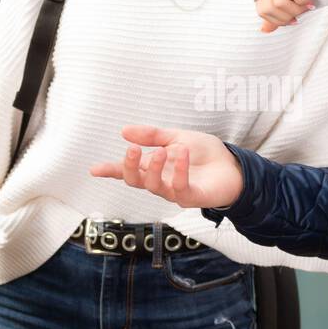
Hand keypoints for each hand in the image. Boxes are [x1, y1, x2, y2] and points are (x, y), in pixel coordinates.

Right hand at [89, 124, 243, 208]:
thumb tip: (124, 131)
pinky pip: (179, 188)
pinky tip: (181, 154)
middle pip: (135, 181)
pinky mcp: (192, 197)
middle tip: (133, 149)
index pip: (128, 170)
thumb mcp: (177, 137)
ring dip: (154, 167)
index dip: (111, 170)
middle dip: (129, 166)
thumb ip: (153, 135)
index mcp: (154, 167)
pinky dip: (178, 170)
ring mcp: (175, 191)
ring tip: (164, 150)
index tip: (94, 169)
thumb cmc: (205, 155)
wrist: (233, 165)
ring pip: (154, 186)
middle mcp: (161, 181)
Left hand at [253, 0, 314, 32]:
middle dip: (287, 17)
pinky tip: (309, 2)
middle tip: (299, 16)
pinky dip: (301, 1)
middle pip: (269, 8)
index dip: (276, 20)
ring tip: (306, 9)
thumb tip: (265, 30)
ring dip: (296, 10)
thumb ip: (273, 10)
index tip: (291, 21)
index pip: (261, 10)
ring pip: (280, 2)